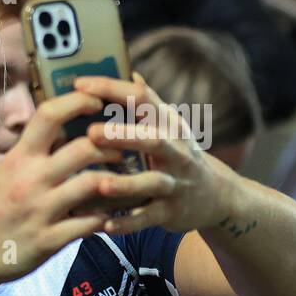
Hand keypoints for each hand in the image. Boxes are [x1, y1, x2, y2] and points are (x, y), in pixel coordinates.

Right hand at [0, 89, 172, 292]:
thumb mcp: (2, 172)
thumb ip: (31, 154)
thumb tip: (63, 130)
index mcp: (18, 159)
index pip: (49, 115)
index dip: (79, 101)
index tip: (97, 101)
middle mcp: (30, 181)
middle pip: (85, 147)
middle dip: (112, 145)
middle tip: (122, 149)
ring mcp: (41, 212)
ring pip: (95, 184)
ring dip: (117, 180)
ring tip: (122, 180)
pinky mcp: (49, 241)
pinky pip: (91, 223)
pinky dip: (107, 217)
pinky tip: (110, 215)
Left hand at [78, 73, 234, 235]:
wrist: (216, 196)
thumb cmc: (175, 156)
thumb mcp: (165, 127)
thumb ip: (144, 104)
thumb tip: (128, 71)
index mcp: (166, 124)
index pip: (141, 99)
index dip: (111, 90)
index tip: (79, 84)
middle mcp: (175, 150)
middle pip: (152, 139)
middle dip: (122, 136)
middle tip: (90, 133)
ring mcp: (176, 182)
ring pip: (152, 182)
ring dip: (126, 184)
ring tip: (100, 184)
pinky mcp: (172, 211)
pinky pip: (148, 218)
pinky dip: (128, 222)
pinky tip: (105, 225)